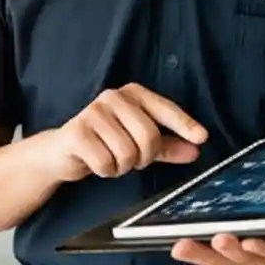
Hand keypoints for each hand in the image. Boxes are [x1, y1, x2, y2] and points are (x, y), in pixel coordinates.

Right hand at [40, 83, 208, 181]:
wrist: (62, 151)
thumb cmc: (104, 142)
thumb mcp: (139, 143)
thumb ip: (167, 145)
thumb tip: (195, 150)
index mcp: (132, 94)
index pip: (164, 108)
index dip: (184, 124)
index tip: (201, 137)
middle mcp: (113, 97)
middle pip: (148, 136)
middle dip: (144, 157)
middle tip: (133, 159)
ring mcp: (93, 112)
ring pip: (127, 152)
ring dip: (122, 166)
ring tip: (111, 158)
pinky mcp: (77, 132)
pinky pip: (106, 162)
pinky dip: (106, 170)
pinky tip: (96, 162)